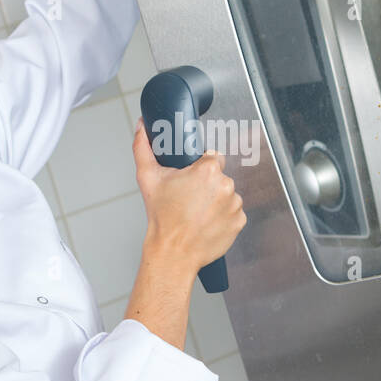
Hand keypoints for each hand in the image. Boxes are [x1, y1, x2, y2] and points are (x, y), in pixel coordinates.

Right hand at [132, 117, 245, 272]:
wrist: (173, 252)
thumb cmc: (162, 218)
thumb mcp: (148, 179)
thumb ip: (142, 148)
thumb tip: (141, 128)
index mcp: (208, 170)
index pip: (212, 157)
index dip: (200, 168)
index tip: (190, 180)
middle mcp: (226, 184)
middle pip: (219, 177)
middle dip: (206, 185)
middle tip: (189, 199)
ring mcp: (235, 204)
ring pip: (227, 195)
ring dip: (216, 201)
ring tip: (197, 213)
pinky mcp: (239, 221)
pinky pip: (233, 213)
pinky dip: (223, 217)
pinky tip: (207, 223)